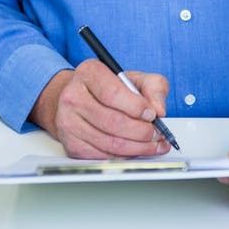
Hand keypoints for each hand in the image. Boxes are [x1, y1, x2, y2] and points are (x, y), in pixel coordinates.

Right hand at [29, 60, 171, 157]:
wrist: (82, 100)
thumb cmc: (110, 88)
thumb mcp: (135, 78)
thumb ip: (154, 87)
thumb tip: (159, 109)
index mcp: (89, 72)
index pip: (112, 93)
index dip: (136, 107)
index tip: (152, 114)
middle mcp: (73, 96)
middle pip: (112, 121)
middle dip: (141, 131)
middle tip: (156, 133)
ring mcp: (68, 122)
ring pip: (109, 142)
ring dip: (137, 147)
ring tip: (153, 143)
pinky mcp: (71, 144)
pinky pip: (103, 156)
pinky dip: (124, 156)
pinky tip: (135, 149)